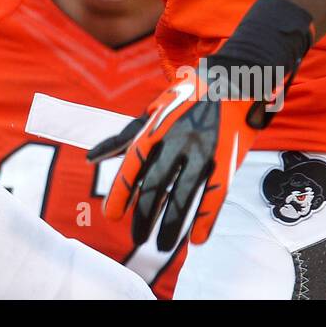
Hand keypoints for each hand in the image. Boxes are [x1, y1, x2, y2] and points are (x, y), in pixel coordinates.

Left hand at [89, 66, 268, 250]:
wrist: (234, 80)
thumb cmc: (187, 100)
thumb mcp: (153, 113)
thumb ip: (123, 138)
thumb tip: (91, 158)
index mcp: (156, 127)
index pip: (132, 166)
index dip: (121, 193)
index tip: (112, 216)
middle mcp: (177, 140)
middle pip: (155, 185)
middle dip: (144, 215)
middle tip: (136, 237)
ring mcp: (203, 151)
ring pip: (183, 196)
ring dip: (171, 225)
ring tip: (162, 246)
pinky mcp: (227, 160)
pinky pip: (215, 196)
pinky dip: (205, 220)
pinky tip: (197, 240)